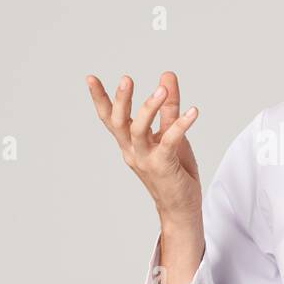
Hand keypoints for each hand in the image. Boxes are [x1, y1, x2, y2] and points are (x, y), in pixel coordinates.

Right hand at [86, 71, 201, 220]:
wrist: (181, 208)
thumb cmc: (175, 171)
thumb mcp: (171, 133)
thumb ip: (169, 106)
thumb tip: (167, 75)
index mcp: (130, 144)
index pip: (111, 118)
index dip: (100, 99)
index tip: (90, 78)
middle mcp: (133, 151)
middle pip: (119, 123)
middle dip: (121, 100)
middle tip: (126, 79)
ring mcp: (146, 160)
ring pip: (138, 130)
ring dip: (149, 108)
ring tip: (162, 89)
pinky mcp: (163, 166)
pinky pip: (169, 142)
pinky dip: (181, 125)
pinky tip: (193, 112)